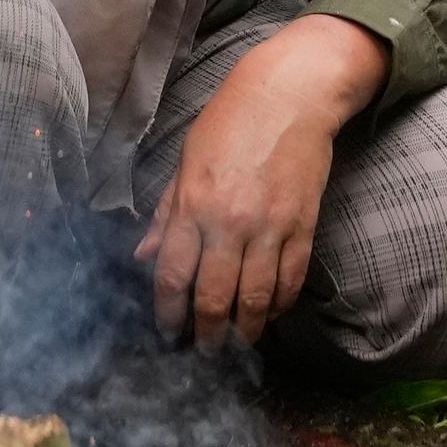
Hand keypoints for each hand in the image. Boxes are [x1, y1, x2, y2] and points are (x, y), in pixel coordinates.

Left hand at [136, 14, 385, 349]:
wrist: (290, 96)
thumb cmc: (230, 122)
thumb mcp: (186, 162)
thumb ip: (168, 214)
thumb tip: (144, 255)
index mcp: (194, 205)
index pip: (173, 274)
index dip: (168, 311)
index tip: (168, 328)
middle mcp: (230, 222)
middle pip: (214, 297)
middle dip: (206, 333)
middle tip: (203, 350)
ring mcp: (270, 227)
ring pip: (256, 299)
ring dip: (246, 330)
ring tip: (238, 343)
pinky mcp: (303, 227)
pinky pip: (292, 280)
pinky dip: (282, 304)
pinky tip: (272, 315)